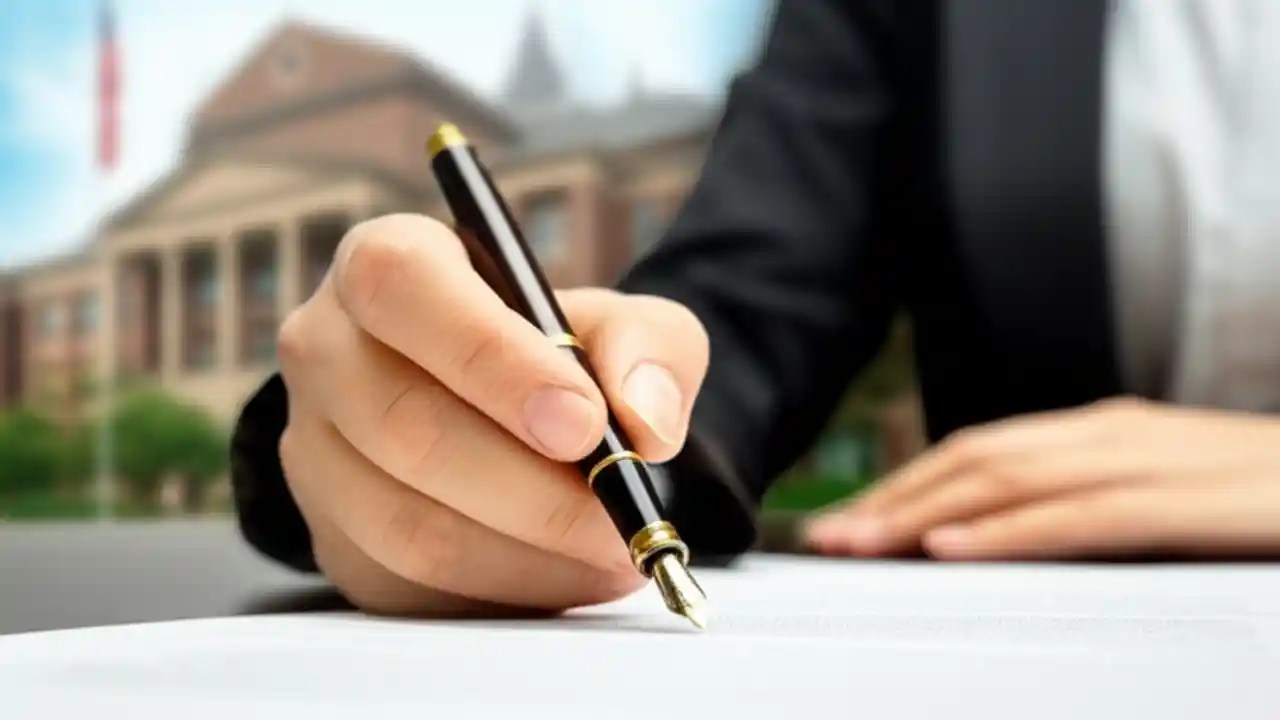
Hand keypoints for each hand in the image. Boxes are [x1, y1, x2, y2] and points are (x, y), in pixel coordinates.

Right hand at [277, 214, 708, 615]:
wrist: (509, 418)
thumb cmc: (554, 354)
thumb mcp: (619, 325)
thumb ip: (648, 349)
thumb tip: (644, 422)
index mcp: (384, 261)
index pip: (403, 287)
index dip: (492, 358)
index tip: (583, 423)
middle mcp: (327, 349)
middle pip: (404, 426)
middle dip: (530, 487)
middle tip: (615, 516)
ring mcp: (315, 453)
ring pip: (406, 525)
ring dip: (526, 553)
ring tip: (609, 551)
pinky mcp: (334, 541)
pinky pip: (412, 586)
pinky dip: (507, 591)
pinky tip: (567, 572)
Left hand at [804, 398, 1279, 559]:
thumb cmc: (1256, 492)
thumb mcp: (1157, 490)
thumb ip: (1085, 500)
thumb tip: (1005, 533)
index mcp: (1098, 431)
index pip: (978, 452)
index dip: (906, 484)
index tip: (853, 520)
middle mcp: (1107, 435)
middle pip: (974, 461)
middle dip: (893, 499)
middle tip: (830, 536)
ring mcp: (1143, 462)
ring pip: (1008, 482)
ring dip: (925, 514)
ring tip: (863, 543)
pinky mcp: (1178, 502)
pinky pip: (1076, 517)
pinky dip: (1005, 532)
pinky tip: (952, 548)